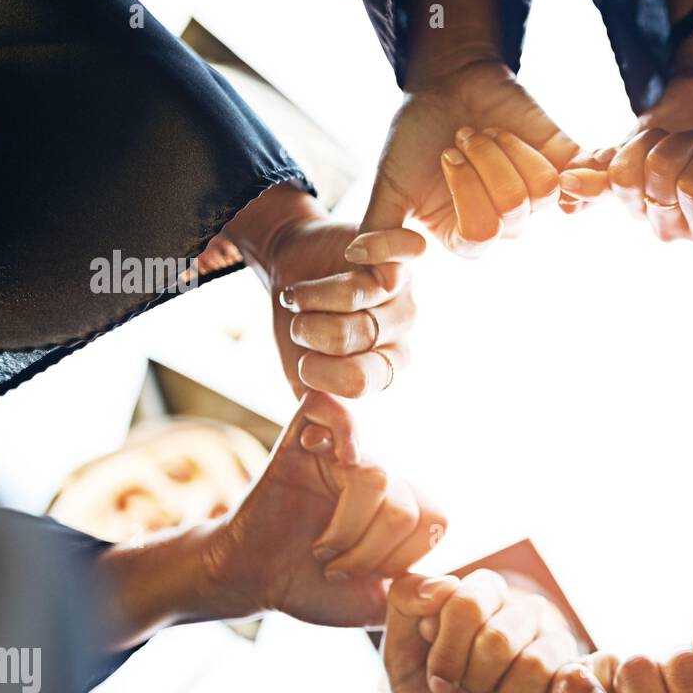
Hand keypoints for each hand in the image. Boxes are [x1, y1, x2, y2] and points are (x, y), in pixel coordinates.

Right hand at [202, 392, 445, 626]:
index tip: (367, 577)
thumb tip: (450, 588)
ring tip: (321, 548)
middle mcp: (377, 476)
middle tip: (336, 567)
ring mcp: (340, 456)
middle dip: (373, 551)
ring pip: (376, 475)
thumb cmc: (310, 588)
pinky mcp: (300, 442)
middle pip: (406, 502)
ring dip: (347, 528)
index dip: (404, 558)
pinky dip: (341, 427)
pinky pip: (331, 406)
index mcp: (400, 505)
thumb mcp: (372, 605)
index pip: (435, 519)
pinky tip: (334, 459)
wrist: (250, 582)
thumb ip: (414, 599)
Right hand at [273, 226, 424, 397]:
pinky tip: (350, 254)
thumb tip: (316, 443)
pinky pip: (397, 253)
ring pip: (357, 295)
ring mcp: (399, 291)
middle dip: (309, 331)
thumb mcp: (300, 373)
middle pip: (354, 337)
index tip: (300, 360)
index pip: (360, 381)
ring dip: (311, 296)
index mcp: (384, 368)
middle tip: (296, 323)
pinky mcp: (394, 252)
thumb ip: (312, 409)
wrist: (293, 266)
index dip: (318, 372)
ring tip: (296, 295)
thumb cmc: (303, 326)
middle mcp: (398, 332)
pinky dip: (372, 249)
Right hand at [365, 60, 577, 256]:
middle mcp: (503, 221)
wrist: (445, 80)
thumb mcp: (390, 185)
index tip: (445, 155)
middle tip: (464, 136)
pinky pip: (578, 176)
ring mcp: (534, 194)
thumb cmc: (415, 134)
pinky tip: (554, 157)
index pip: (481, 234)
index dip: (467, 190)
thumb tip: (377, 282)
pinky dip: (575, 168)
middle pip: (513, 210)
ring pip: (541, 188)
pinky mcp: (562, 162)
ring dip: (508, 148)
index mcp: (465, 236)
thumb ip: (383, 232)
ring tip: (487, 131)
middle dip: (484, 160)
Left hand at [382, 571, 587, 692]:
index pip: (467, 600)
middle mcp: (521, 609)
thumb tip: (444, 584)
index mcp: (480, 595)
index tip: (437, 679)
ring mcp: (555, 641)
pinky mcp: (579, 677)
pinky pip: (577, 681)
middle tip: (468, 691)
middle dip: (473, 679)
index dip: (447, 649)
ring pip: (535, 662)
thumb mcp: (399, 656)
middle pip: (500, 637)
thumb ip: (405, 605)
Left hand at [560, 73, 692, 248]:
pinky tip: (572, 182)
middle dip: (685, 140)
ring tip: (680, 140)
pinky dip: (582, 184)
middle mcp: (675, 226)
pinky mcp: (620, 181)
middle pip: (657, 176)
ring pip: (626, 170)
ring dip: (654, 137)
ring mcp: (643, 205)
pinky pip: (595, 187)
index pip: (692, 189)